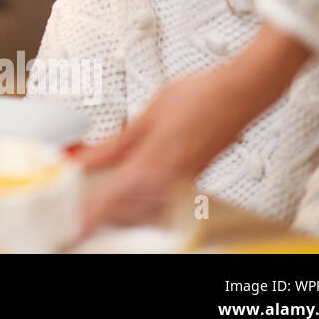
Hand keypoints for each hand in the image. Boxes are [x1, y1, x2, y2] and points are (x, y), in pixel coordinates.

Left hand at [75, 24, 313, 232]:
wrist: (241, 95)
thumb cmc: (200, 98)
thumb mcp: (146, 116)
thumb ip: (115, 144)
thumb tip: (85, 159)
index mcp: (153, 163)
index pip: (114, 199)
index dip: (93, 214)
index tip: (77, 224)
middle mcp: (170, 179)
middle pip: (130, 213)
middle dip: (105, 216)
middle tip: (83, 215)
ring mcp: (184, 182)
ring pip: (147, 210)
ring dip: (124, 212)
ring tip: (102, 209)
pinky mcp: (193, 178)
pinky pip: (164, 201)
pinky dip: (143, 203)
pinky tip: (135, 197)